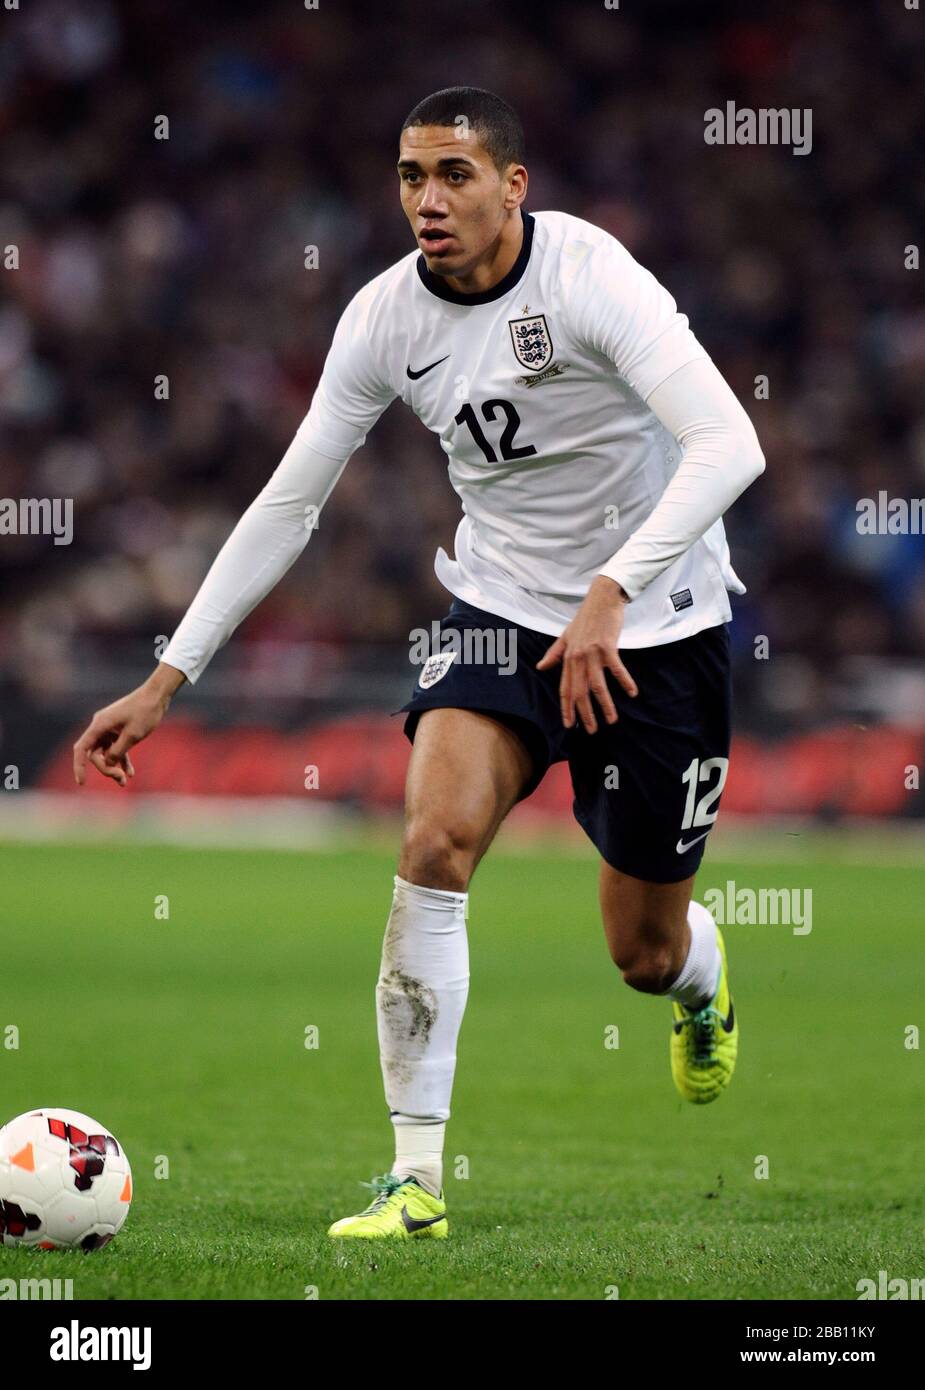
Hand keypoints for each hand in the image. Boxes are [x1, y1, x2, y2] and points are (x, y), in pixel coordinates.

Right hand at [73, 664, 184, 786]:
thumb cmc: (145, 712)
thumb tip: (108, 763)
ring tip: (124, 782)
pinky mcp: (118, 730)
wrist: (157, 695)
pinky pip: (116, 748)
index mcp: (99, 725)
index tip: (81, 782)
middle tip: (121, 779)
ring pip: (105, 753)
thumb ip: (117, 752)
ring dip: (113, 767)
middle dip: (106, 768)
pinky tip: (130, 773)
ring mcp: (109, 728)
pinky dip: (121, 760)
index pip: (81, 749)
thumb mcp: (132, 736)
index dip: (79, 767)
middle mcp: (100, 726)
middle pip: (94, 754)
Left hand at [536, 576, 637, 732]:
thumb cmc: (585, 618)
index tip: (570, 725)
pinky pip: (616, 669)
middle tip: (591, 730)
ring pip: (596, 686)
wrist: (601, 598)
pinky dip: (624, 681)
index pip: (565, 689)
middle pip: (579, 692)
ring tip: (611, 720)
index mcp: (568, 658)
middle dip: (585, 714)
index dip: (567, 708)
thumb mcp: (565, 635)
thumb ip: (554, 653)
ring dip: (604, 705)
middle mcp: (577, 658)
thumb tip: (540, 667)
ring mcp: (592, 653)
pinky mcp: (607, 647)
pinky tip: (632, 693)